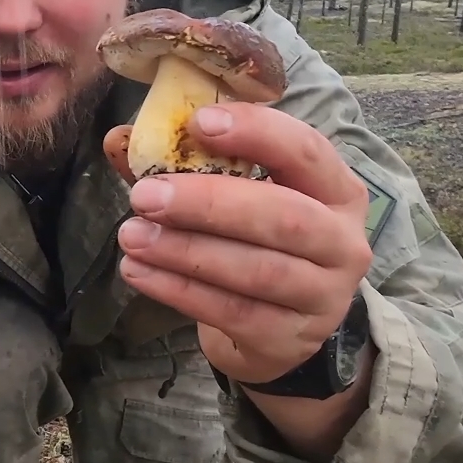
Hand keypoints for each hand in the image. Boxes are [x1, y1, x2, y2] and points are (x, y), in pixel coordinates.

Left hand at [116, 102, 374, 383]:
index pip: (307, 150)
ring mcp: (324, 296)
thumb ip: (185, 164)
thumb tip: (118, 138)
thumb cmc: (253, 243)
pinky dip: (181, 291)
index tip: (198, 123)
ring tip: (132, 235)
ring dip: (187, 252)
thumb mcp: (235, 197)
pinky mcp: (291, 340)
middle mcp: (343, 242)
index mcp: (336, 190)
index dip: (257, 133)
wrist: (274, 328)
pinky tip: (139, 272)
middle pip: (285, 217)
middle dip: (209, 203)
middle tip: (146, 195)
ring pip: (258, 271)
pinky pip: (234, 313)